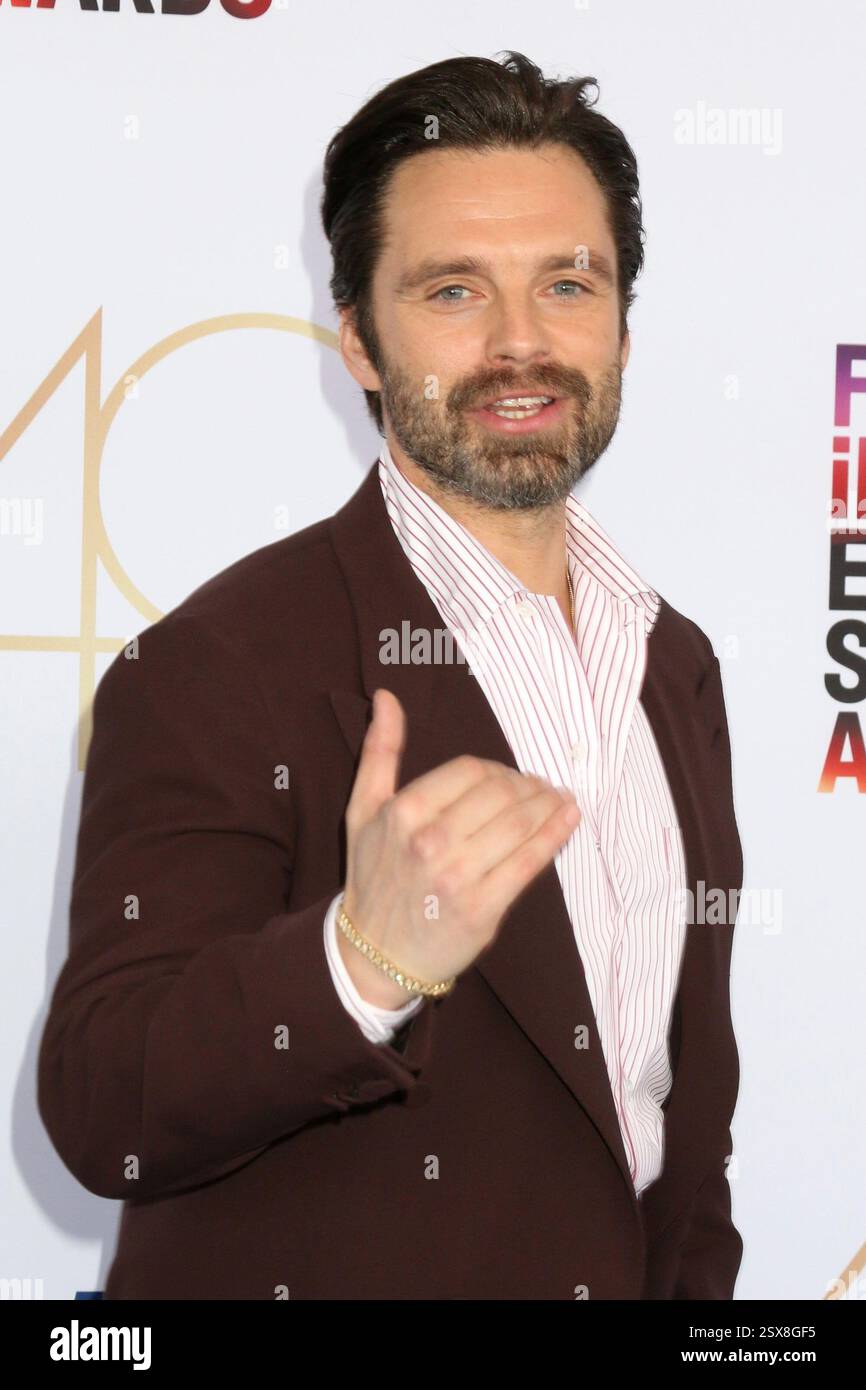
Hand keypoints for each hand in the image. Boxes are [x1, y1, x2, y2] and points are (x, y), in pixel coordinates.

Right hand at [339, 687, 580, 1007]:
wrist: (373, 955)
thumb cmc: (372, 877)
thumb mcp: (362, 811)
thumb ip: (379, 752)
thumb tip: (388, 697)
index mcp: (402, 813)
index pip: (470, 771)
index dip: (498, 770)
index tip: (510, 778)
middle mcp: (429, 843)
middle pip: (500, 793)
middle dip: (529, 785)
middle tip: (543, 788)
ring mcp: (457, 878)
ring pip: (519, 824)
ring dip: (549, 804)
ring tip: (560, 800)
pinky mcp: (482, 910)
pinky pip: (529, 862)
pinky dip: (556, 834)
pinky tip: (570, 818)